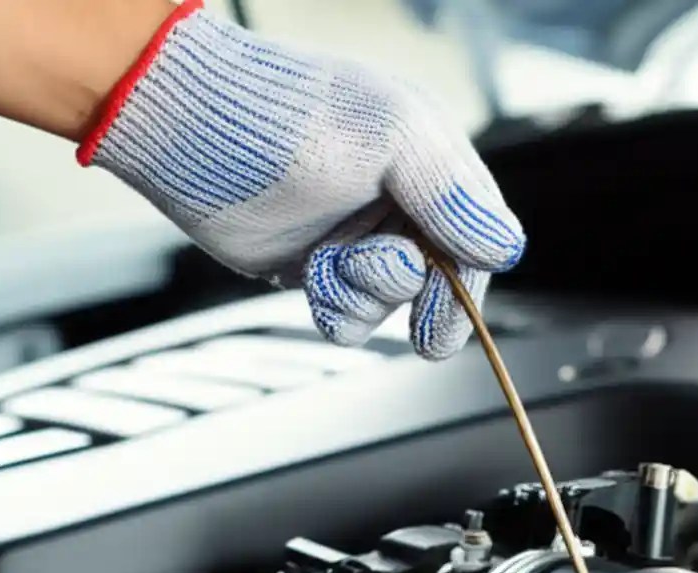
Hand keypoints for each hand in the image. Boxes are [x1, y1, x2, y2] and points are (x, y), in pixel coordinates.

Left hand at [79, 0, 524, 359]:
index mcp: (431, 160)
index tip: (457, 309)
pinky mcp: (313, 268)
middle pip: (446, 279)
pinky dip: (337, 308)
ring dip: (372, 296)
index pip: (481, 233)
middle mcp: (400, 202)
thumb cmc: (291, 114)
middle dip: (431, 303)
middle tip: (425, 333)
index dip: (474, 278)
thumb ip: (451, 193)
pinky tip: (313, 275)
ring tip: (336, 262)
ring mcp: (356, 237)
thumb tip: (505, 248)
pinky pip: (348, 316)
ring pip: (394, 304)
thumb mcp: (393, 135)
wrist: (191, 128)